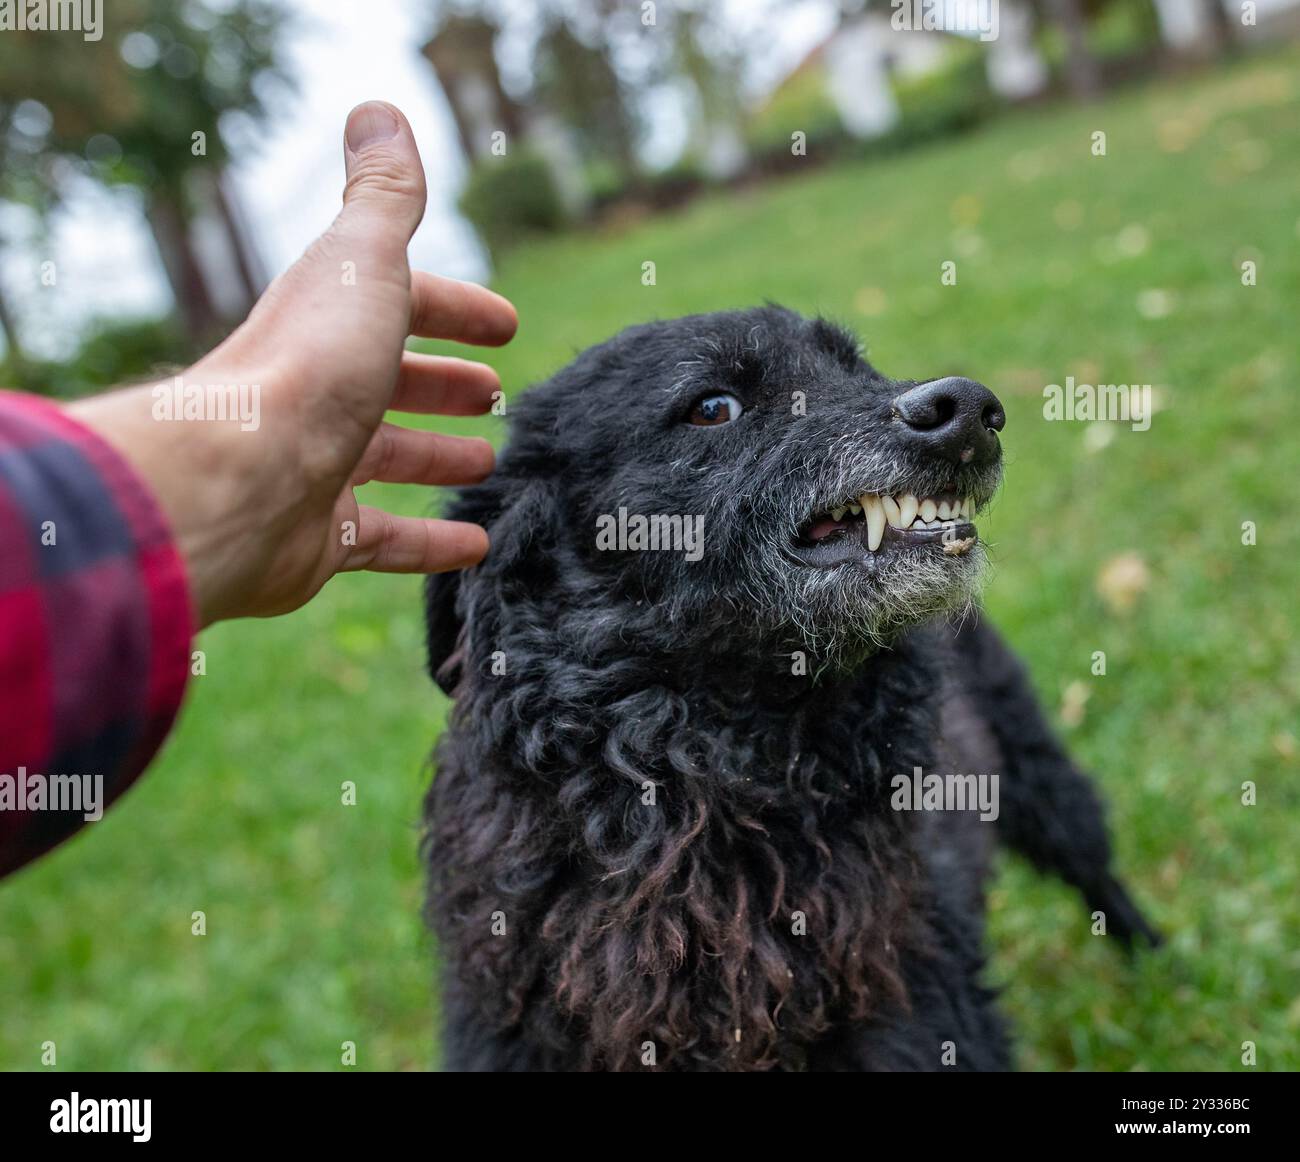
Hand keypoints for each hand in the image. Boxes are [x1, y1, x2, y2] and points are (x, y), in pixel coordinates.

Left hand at [68, 101, 515, 627]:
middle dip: (443, 383)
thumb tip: (380, 112)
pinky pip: (386, 539)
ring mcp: (317, 467)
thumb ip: (384, 197)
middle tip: (493, 392)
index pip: (399, 304)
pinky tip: (477, 548)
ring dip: (437, 457)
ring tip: (487, 462)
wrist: (238, 483)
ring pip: (388, 459)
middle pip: (389, 382)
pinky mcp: (320, 537)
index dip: (453, 308)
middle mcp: (319, 393)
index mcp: (330, 324)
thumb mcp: (362, 264)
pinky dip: (432, 544)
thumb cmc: (308, 367)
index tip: (505, 324)